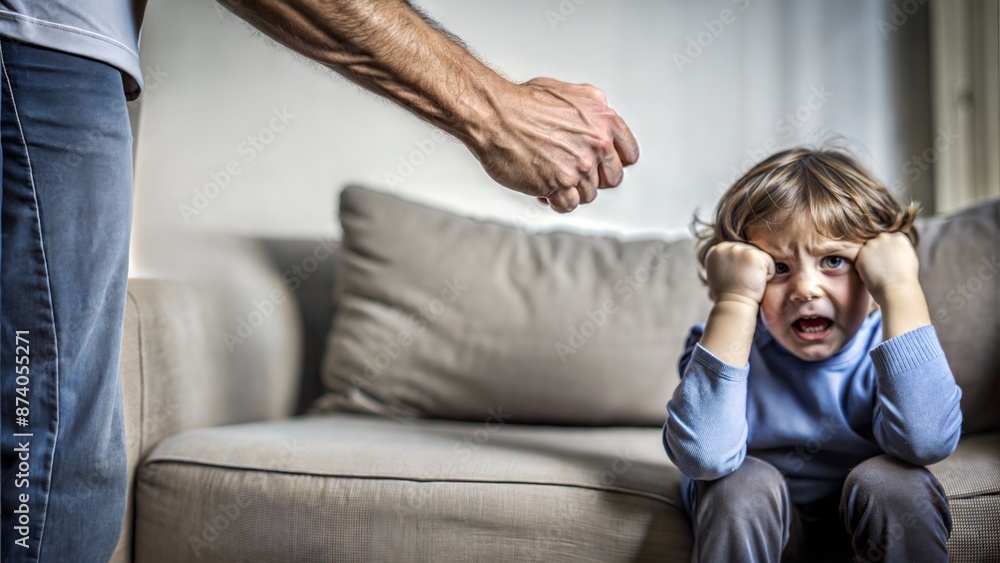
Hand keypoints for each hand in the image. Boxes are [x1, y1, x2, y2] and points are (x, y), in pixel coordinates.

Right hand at [470, 77, 638, 212]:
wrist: (495, 115)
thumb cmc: (522, 102)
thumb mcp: (569, 92)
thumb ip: (591, 109)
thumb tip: (598, 121)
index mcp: (604, 120)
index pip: (628, 154)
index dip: (613, 162)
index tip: (605, 167)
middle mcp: (596, 143)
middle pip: (611, 179)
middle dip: (593, 178)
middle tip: (575, 173)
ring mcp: (579, 165)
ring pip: (588, 194)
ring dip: (571, 190)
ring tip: (553, 177)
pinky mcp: (560, 184)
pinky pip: (569, 205)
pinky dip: (556, 202)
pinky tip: (546, 191)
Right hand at [705, 242, 774, 306]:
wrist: (733, 305)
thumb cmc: (728, 294)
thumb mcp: (719, 272)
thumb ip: (725, 259)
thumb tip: (736, 254)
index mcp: (715, 251)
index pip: (737, 251)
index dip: (740, 267)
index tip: (734, 279)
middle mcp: (724, 247)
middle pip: (749, 251)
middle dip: (749, 267)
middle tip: (741, 281)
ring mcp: (739, 249)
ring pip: (760, 256)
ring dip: (758, 271)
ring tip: (748, 281)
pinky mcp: (753, 255)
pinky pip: (769, 262)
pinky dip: (767, 275)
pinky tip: (755, 282)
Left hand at [854, 232, 919, 305]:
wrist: (897, 287)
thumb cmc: (905, 278)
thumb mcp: (908, 257)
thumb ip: (898, 249)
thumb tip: (892, 250)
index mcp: (898, 237)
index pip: (888, 239)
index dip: (886, 251)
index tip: (887, 261)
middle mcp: (884, 237)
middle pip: (875, 242)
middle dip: (876, 253)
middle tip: (880, 267)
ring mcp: (872, 244)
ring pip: (865, 250)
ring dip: (867, 259)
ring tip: (875, 272)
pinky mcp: (861, 253)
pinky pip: (855, 257)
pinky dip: (858, 264)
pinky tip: (865, 272)